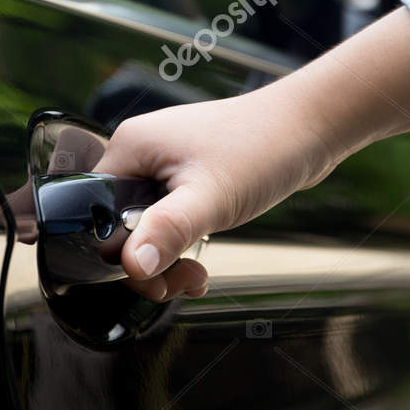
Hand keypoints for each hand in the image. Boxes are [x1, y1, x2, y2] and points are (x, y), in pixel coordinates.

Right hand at [99, 10, 409, 300]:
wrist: (314, 126)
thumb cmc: (264, 147)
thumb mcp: (210, 198)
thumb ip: (167, 232)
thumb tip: (131, 266)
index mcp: (131, 146)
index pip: (95, 213)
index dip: (118, 254)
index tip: (152, 277)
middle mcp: (141, 152)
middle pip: (118, 225)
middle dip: (147, 263)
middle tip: (179, 283)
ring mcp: (165, 164)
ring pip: (145, 227)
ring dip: (166, 259)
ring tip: (194, 278)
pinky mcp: (188, 176)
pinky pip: (169, 220)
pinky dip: (181, 245)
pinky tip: (198, 265)